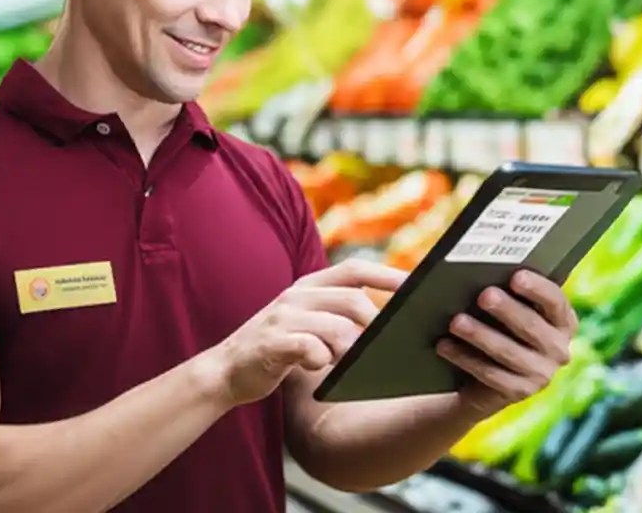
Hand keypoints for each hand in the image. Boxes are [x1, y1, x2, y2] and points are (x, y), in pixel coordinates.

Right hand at [218, 259, 406, 406]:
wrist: (224, 371)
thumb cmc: (277, 351)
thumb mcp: (306, 323)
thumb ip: (336, 316)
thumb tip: (383, 323)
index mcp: (308, 286)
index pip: (355, 270)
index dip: (387, 274)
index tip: (417, 284)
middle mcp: (297, 295)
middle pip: (353, 300)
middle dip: (374, 324)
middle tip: (385, 347)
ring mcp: (283, 318)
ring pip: (336, 327)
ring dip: (351, 348)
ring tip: (351, 364)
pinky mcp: (272, 343)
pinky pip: (309, 347)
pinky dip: (322, 359)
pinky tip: (320, 367)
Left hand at [437, 269, 577, 417]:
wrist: (485, 375)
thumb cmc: (497, 325)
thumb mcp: (508, 308)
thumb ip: (505, 291)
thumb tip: (480, 273)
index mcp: (563, 321)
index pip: (555, 301)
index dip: (537, 288)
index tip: (515, 276)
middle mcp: (558, 349)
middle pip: (531, 326)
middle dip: (506, 310)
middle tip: (484, 295)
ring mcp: (541, 375)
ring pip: (508, 352)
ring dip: (480, 335)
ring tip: (456, 321)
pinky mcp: (519, 392)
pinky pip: (490, 374)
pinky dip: (465, 358)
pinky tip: (445, 345)